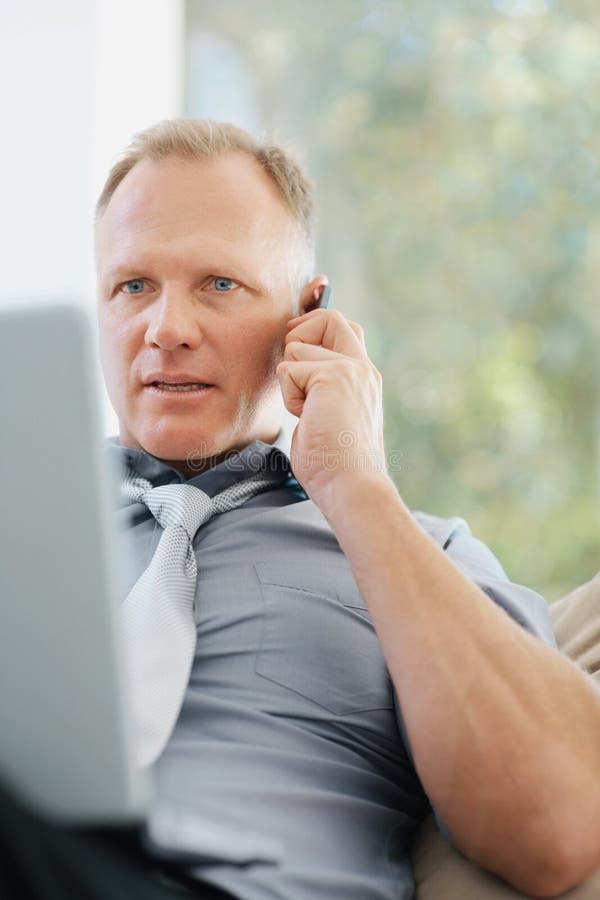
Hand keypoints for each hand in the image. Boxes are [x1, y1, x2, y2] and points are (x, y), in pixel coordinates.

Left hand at [276, 308, 386, 503]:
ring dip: (290, 381)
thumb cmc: (335, 463)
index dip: (315, 328)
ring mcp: (349, 369)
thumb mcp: (330, 415)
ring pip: (296, 347)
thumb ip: (321, 389)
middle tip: (297, 375)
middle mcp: (361, 367)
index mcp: (364, 376)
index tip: (297, 352)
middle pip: (328, 318)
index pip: (344, 327)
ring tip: (307, 412)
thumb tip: (294, 372)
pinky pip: (288, 370)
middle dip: (300, 336)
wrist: (351, 484)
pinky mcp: (331, 376)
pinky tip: (306, 418)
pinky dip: (289, 396)